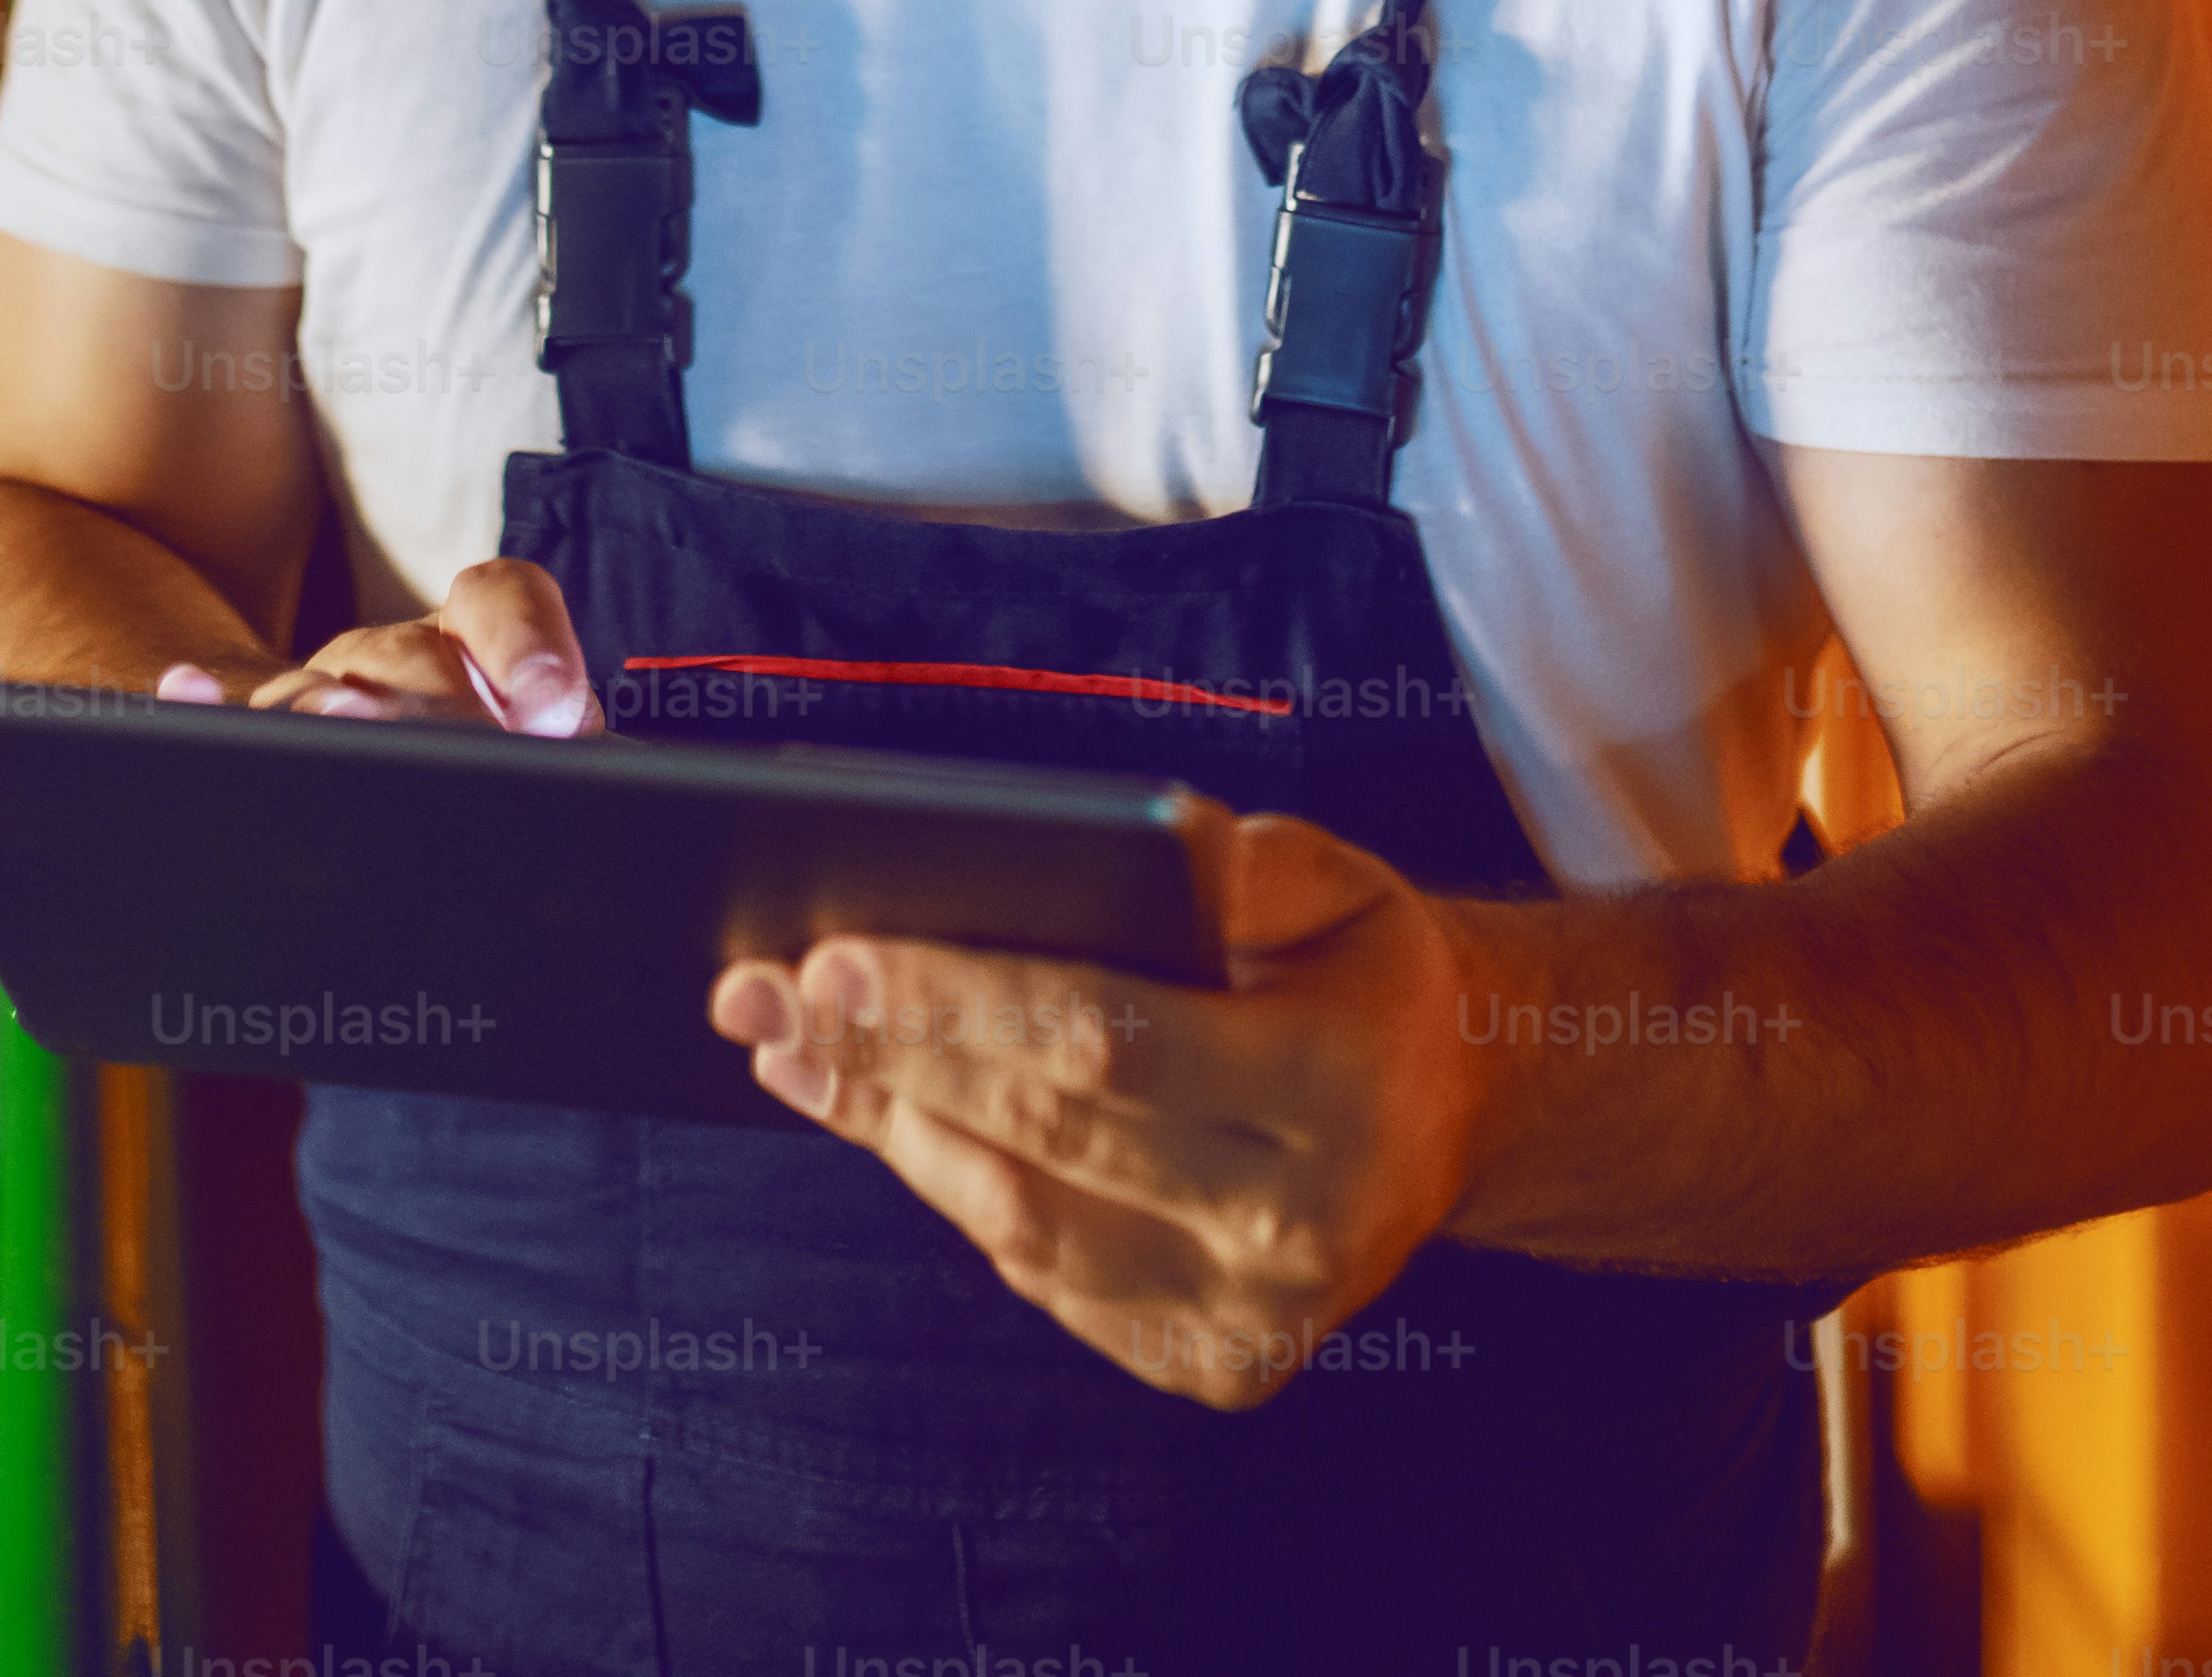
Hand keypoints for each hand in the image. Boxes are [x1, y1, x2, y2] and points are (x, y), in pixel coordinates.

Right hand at [149, 555, 596, 734]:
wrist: (371, 771)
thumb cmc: (473, 755)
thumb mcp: (531, 741)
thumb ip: (560, 738)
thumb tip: (572, 733)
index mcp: (477, 635)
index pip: (503, 597)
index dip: (528, 643)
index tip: (550, 708)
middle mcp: (397, 649)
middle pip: (417, 652)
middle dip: (441, 705)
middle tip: (463, 745)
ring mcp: (321, 684)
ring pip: (324, 683)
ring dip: (336, 703)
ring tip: (344, 717)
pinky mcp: (257, 724)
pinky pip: (229, 708)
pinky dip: (208, 700)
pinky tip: (189, 690)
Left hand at [709, 810, 1494, 1410]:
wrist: (1453, 1118)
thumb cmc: (1360, 973)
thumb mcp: (1334, 880)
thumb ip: (1235, 860)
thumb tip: (1134, 842)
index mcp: (1336, 1087)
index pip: (1109, 1040)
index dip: (958, 1002)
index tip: (827, 957)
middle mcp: (1302, 1224)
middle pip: (1044, 1140)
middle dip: (885, 1061)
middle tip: (759, 995)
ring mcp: (1257, 1318)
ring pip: (1024, 1232)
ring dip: (893, 1136)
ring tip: (795, 1055)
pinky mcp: (1215, 1368)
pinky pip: (1049, 1283)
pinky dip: (959, 1195)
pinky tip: (892, 1121)